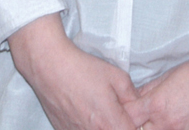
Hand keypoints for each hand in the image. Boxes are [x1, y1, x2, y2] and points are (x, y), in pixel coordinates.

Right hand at [8, 15, 139, 129]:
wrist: (49, 66)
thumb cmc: (83, 69)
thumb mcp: (118, 77)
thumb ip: (133, 97)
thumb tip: (138, 107)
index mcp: (110, 123)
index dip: (134, 126)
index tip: (131, 116)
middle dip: (118, 125)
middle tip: (114, 111)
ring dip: (101, 126)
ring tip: (96, 110)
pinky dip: (86, 126)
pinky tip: (83, 111)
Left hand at [125, 51, 188, 129]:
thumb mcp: (171, 74)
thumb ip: (150, 90)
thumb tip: (136, 98)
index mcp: (157, 106)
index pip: (128, 118)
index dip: (125, 116)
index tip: (128, 114)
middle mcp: (168, 126)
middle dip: (141, 126)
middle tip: (148, 119)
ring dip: (160, 128)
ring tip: (174, 117)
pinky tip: (188, 123)